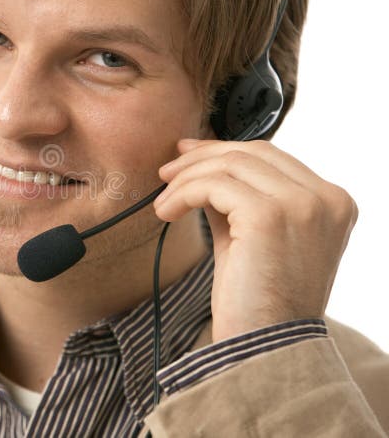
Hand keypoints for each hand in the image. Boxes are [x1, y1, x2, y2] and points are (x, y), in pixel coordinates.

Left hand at [154, 139, 358, 342]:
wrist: (264, 346)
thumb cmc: (258, 298)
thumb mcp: (253, 236)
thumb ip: (238, 198)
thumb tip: (198, 163)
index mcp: (333, 202)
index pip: (272, 156)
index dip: (224, 150)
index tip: (187, 155)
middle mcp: (327, 199)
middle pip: (253, 152)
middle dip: (202, 157)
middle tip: (167, 171)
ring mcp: (302, 206)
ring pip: (230, 165)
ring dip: (186, 179)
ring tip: (163, 204)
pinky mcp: (269, 217)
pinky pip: (214, 186)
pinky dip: (183, 194)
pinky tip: (166, 212)